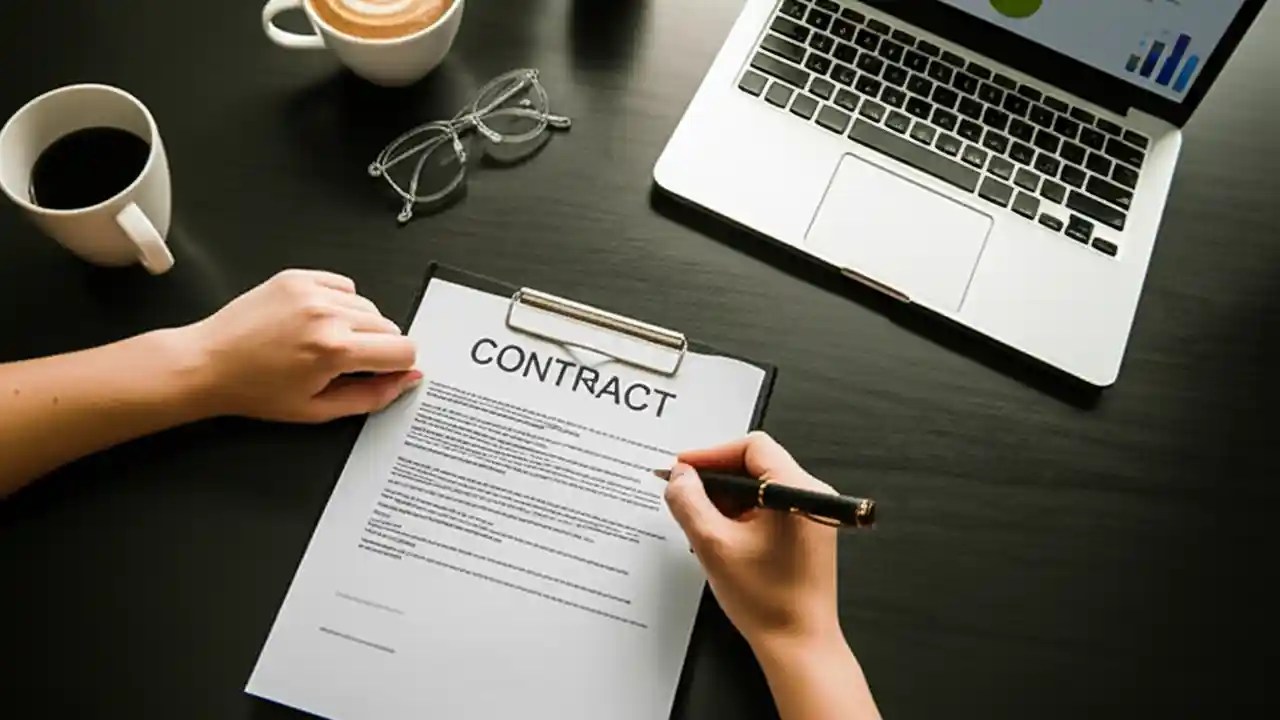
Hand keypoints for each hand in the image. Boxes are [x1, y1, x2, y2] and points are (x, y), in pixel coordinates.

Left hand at [181, 269, 420, 422]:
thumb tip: (405, 380)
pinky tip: (315, 322)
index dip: (399, 366)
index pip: (404, 349)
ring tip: (324, 342)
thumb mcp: (318, 410)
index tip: (385, 371)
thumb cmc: (252, 389)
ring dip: (358, 325)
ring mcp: (311, 292)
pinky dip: (339, 303)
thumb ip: (372, 396)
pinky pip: (343, 285)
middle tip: (343, 363)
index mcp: (335, 351)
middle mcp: (326, 315)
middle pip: (389, 326)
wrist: (208, 364)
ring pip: (369, 305)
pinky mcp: (297, 277)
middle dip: (377, 347)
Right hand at [664, 432, 839, 650]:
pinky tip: (720, 535)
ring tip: (701, 523)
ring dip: (726, 499)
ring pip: (759, 487)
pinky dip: (740, 514)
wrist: (797, 644)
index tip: (683, 469)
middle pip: (755, 464)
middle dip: (715, 479)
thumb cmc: (768, 602)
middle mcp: (810, 495)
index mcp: (796, 490)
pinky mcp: (805, 531)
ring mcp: (810, 514)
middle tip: (685, 494)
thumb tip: (680, 476)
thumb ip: (689, 503)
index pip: (752, 447)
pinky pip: (767, 507)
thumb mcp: (713, 545)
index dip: (711, 455)